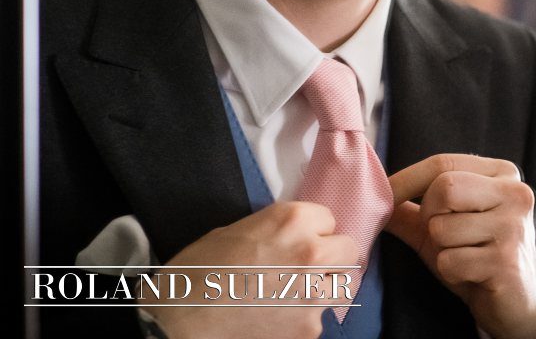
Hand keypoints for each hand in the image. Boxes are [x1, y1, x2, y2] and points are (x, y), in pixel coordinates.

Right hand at [140, 202, 357, 338]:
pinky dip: (301, 319)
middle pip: (347, 250)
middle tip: (304, 268)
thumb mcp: (236, 231)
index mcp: (293, 220)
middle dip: (330, 257)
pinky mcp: (309, 329)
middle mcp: (312, 252)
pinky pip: (318, 318)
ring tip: (286, 297)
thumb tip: (296, 236)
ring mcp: (314, 294)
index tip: (296, 242)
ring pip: (338, 287)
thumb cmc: (195, 273)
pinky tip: (273, 319)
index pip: (329, 219)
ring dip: (320, 289)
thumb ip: (276, 230)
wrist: (177, 323)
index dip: (312, 231)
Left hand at [386, 154, 535, 338]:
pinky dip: (451, 272)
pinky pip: (449, 261)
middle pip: (443, 188)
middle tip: (444, 235)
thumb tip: (370, 195)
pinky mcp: (506, 261)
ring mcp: (514, 226)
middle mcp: (516, 193)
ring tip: (464, 256)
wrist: (515, 301)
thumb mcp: (444, 226)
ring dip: (442, 250)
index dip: (406, 180)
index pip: (443, 163)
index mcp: (503, 174)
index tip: (383, 196)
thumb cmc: (477, 256)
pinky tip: (471, 274)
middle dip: (430, 217)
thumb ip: (411, 210)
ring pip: (442, 228)